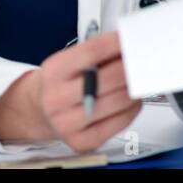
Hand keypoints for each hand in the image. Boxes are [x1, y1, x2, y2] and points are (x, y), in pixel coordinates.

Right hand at [37, 31, 141, 151]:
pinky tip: (132, 101)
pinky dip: (133, 109)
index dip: (119, 44)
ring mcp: (68, 123)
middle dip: (131, 68)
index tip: (134, 40)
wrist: (39, 112)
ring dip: (135, 89)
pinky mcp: (82, 141)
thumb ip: (98, 53)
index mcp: (54, 71)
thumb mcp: (69, 61)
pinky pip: (119, 123)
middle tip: (143, 62)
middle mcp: (57, 98)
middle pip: (108, 78)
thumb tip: (130, 47)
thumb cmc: (61, 83)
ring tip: (139, 82)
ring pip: (117, 101)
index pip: (93, 50)